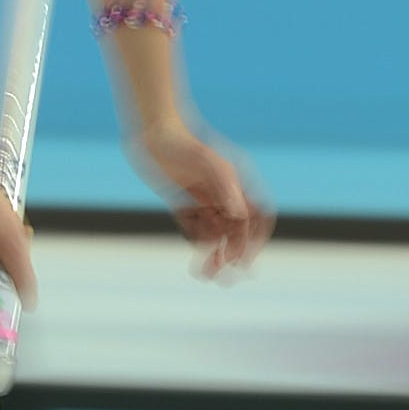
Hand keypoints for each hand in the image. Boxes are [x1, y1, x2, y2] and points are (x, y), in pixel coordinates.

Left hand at [131, 118, 270, 279]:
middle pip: (235, 231)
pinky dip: (197, 244)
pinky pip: (195, 228)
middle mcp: (224, 193)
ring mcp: (203, 198)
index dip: (254, 241)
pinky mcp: (182, 201)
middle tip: (223, 278)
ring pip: (215, 233)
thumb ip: (225, 188)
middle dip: (231, 255)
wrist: (151, 130)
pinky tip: (195, 259)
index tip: (244, 262)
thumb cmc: (182, 141)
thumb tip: (240, 215)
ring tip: (205, 275)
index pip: (257, 218)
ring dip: (214, 255)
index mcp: (238, 183)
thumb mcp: (207, 163)